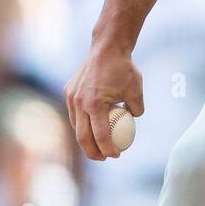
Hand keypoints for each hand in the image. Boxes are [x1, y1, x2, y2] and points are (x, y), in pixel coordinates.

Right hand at [64, 43, 143, 160]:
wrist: (106, 47)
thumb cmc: (124, 69)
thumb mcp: (137, 91)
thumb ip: (136, 111)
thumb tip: (132, 122)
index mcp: (95, 104)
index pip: (101, 136)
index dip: (108, 150)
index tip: (117, 155)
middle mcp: (79, 102)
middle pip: (82, 137)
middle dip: (93, 152)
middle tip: (104, 157)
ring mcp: (71, 97)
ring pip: (76, 126)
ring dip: (85, 139)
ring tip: (97, 147)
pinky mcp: (68, 91)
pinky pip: (74, 114)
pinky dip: (81, 124)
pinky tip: (91, 129)